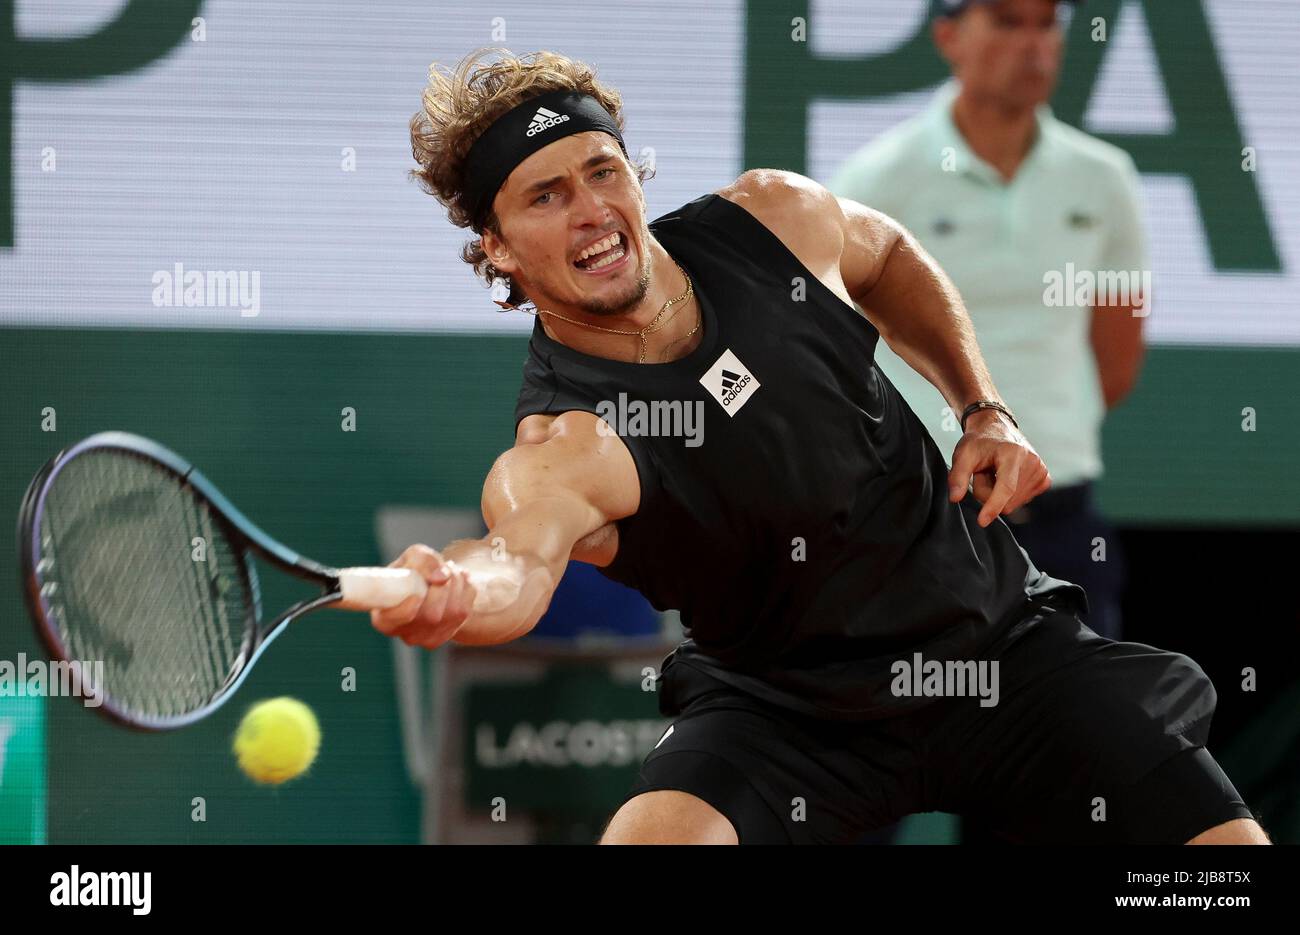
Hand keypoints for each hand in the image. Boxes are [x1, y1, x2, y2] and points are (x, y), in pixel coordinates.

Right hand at [369, 544, 476, 649]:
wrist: (429, 583)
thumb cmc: (413, 569)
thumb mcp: (413, 557)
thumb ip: (422, 560)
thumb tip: (441, 577)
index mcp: (383, 618)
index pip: (394, 620)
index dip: (407, 607)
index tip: (418, 591)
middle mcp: (404, 633)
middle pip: (431, 615)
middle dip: (443, 586)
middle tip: (445, 567)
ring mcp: (426, 638)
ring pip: (452, 613)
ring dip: (457, 583)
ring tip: (451, 570)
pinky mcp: (447, 635)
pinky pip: (465, 612)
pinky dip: (466, 589)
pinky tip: (458, 580)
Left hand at [947, 410, 1050, 526]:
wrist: (996, 429)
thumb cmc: (979, 442)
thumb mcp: (963, 454)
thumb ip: (957, 476)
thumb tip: (955, 498)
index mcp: (1013, 453)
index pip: (1005, 488)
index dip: (993, 507)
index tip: (982, 521)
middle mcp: (1032, 461)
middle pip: (1007, 500)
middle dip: (989, 494)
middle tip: (983, 474)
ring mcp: (1041, 471)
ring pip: (1013, 503)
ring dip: (999, 494)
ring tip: (995, 474)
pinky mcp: (1044, 479)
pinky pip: (1022, 500)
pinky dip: (1010, 494)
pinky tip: (1006, 477)